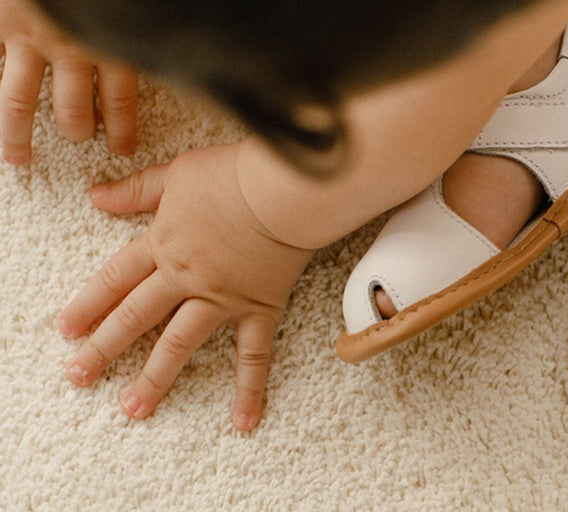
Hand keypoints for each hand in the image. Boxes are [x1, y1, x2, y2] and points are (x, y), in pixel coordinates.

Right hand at [0, 0, 137, 163]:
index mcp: (109, 41)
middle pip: (71, 108)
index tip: (122, 148)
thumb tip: (191, 30)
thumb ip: (147, 22)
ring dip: (17, 133)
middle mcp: (67, 46)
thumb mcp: (137, 3)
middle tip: (80, 142)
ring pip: (17, 100)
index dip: (121, 128)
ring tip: (19, 156)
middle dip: (76, 130)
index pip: (118, 99)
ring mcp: (24, 37)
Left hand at [57, 143, 314, 429]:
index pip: (116, 279)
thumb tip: (98, 196)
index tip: (66, 330)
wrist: (284, 190)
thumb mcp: (177, 173)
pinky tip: (243, 421)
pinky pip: (254, 355)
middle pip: (136, 316)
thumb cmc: (235, 175)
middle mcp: (185, 277)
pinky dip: (249, 389)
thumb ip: (138, 190)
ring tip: (133, 409)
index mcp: (163, 243)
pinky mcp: (260, 309)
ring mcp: (222, 299)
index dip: (88, 304)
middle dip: (104, 348)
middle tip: (79, 376)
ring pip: (179, 343)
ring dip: (154, 377)